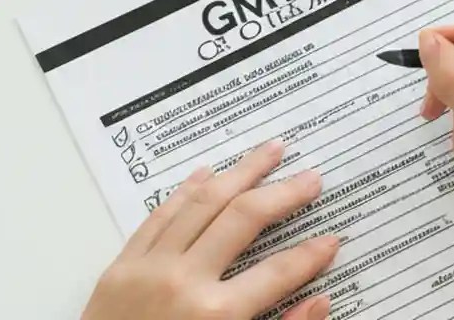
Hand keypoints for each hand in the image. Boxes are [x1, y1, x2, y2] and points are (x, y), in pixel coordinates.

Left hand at [82, 141, 338, 319]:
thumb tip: (321, 302)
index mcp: (216, 316)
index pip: (278, 273)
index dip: (310, 255)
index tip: (333, 239)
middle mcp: (184, 282)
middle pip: (243, 219)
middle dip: (283, 194)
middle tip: (311, 176)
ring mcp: (149, 268)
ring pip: (202, 203)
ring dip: (240, 172)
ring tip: (269, 151)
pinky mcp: (120, 267)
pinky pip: (159, 216)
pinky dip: (185, 190)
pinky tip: (208, 171)